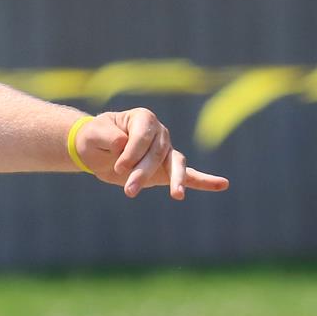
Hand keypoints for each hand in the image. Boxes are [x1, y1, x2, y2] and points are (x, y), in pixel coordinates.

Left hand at [74, 109, 228, 198]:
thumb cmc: (95, 138)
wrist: (95, 150)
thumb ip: (107, 135)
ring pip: (175, 165)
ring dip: (174, 181)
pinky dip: (205, 181)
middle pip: (157, 154)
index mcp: (144, 119)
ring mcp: (167, 150)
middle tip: (129, 191)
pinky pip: (190, 175)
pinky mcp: (167, 169)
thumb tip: (123, 141)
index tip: (119, 166)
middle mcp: (160, 133)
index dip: (132, 153)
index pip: (145, 136)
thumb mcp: (93, 134)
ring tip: (177, 196)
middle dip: (144, 173)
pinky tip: (223, 184)